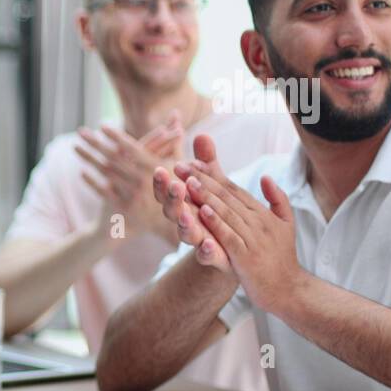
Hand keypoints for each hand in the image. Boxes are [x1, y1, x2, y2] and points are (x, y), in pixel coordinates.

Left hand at [76, 112, 182, 240]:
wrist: (169, 224)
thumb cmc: (174, 188)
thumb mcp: (177, 165)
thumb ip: (173, 139)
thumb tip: (175, 112)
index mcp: (156, 168)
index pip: (133, 149)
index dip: (117, 137)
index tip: (102, 126)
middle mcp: (144, 181)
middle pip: (114, 159)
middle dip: (96, 143)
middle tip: (81, 131)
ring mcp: (132, 195)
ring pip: (106, 173)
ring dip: (89, 158)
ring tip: (76, 146)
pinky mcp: (123, 208)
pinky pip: (104, 192)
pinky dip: (92, 182)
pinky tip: (82, 172)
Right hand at [152, 133, 233, 272]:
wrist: (229, 249)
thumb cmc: (212, 212)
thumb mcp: (210, 186)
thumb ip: (206, 163)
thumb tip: (202, 134)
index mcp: (182, 204)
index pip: (166, 191)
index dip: (162, 183)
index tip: (161, 169)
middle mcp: (185, 221)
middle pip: (172, 210)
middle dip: (172, 198)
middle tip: (176, 186)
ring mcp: (197, 239)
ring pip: (186, 233)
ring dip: (185, 224)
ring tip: (187, 216)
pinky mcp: (213, 256)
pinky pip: (206, 256)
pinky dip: (206, 252)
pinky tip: (209, 245)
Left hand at [181, 149, 304, 314]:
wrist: (289, 290)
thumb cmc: (282, 257)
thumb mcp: (285, 224)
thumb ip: (277, 199)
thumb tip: (266, 176)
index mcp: (263, 214)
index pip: (234, 189)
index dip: (213, 175)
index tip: (193, 163)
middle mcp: (259, 222)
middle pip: (227, 197)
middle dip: (203, 180)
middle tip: (181, 166)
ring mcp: (253, 239)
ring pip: (226, 213)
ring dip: (206, 197)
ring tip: (187, 182)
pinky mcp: (247, 256)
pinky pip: (229, 236)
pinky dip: (216, 223)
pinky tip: (202, 211)